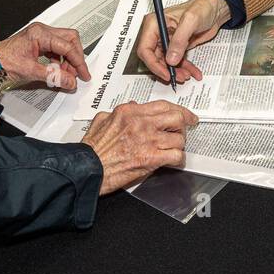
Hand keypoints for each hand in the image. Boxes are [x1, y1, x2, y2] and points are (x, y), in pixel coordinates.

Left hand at [0, 22, 90, 90]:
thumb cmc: (3, 61)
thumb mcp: (30, 71)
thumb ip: (53, 76)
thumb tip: (70, 81)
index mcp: (40, 34)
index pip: (67, 46)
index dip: (78, 61)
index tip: (83, 74)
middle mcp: (42, 31)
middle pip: (70, 39)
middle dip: (76, 57)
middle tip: (78, 73)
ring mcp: (41, 35)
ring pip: (65, 43)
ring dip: (68, 59)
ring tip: (66, 75)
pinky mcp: (39, 42)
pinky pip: (56, 48)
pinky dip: (60, 60)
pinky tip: (58, 70)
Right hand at [83, 101, 198, 193]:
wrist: (88, 169)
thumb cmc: (92, 149)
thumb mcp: (101, 120)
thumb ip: (119, 112)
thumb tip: (134, 106)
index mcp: (130, 112)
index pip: (163, 105)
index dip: (178, 110)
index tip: (185, 115)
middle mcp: (141, 123)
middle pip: (176, 117)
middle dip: (184, 124)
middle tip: (185, 130)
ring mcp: (148, 141)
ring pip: (179, 138)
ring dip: (179, 144)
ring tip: (174, 148)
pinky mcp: (151, 159)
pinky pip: (176, 156)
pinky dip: (178, 159)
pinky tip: (173, 161)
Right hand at [135, 0, 230, 83]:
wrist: (215, 10)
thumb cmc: (202, 7)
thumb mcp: (190, 21)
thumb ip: (179, 40)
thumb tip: (171, 59)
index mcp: (154, 23)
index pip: (145, 49)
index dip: (153, 64)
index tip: (165, 73)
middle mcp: (158, 33)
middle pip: (154, 59)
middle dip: (166, 70)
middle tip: (178, 76)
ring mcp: (167, 41)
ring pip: (166, 63)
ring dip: (176, 71)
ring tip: (187, 75)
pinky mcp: (177, 47)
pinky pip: (177, 62)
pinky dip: (185, 68)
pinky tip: (193, 72)